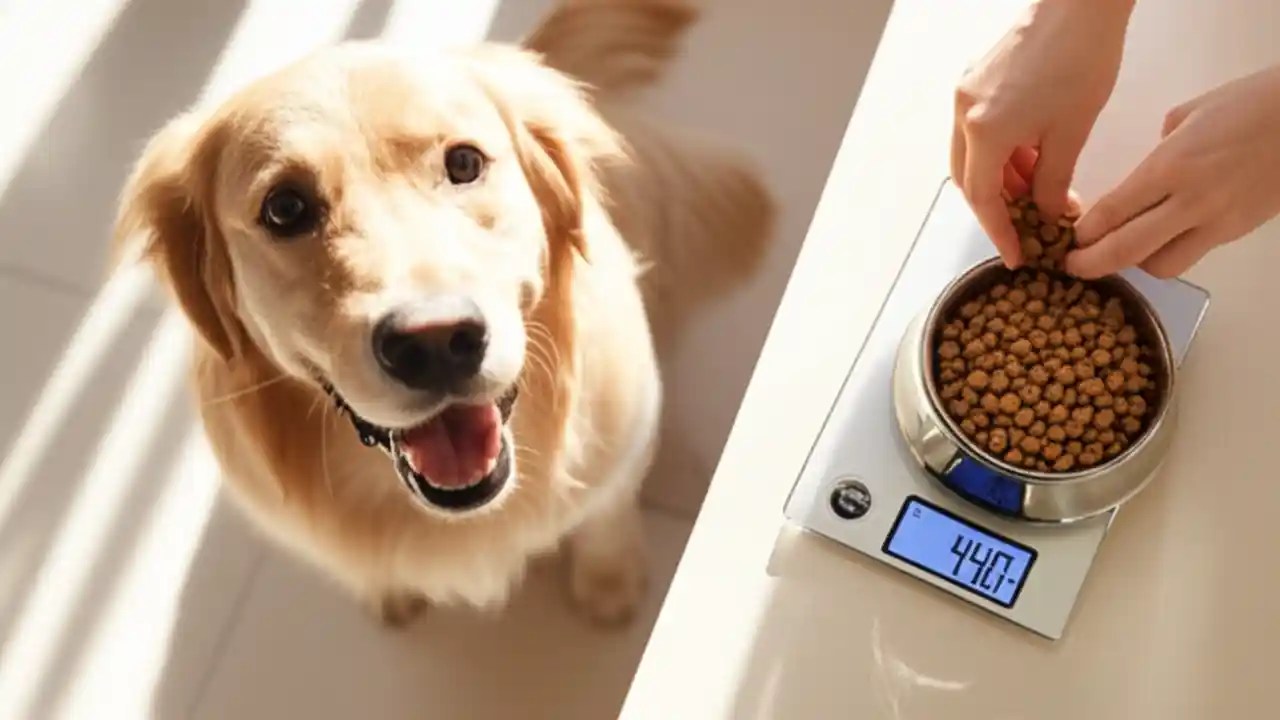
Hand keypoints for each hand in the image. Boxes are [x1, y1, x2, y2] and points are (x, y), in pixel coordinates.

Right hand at [953, 0, 1132, 266]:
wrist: (1080, 4)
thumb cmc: (1082, 58)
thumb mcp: (1072, 133)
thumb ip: (1054, 182)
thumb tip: (1048, 213)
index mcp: (984, 131)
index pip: (984, 199)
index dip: (1000, 232)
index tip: (1017, 255)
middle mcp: (964, 114)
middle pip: (969, 180)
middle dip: (998, 207)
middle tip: (1028, 226)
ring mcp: (965, 95)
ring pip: (973, 156)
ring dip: (1002, 179)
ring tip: (1042, 188)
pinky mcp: (975, 81)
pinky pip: (978, 130)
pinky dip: (1001, 152)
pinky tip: (1033, 155)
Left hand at [1068, 66, 1279, 278]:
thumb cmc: (1251, 103)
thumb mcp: (1190, 113)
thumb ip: (1160, 148)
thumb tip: (1149, 169)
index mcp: (1169, 166)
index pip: (1113, 212)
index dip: (1085, 233)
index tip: (1070, 237)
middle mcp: (1188, 200)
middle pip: (1128, 249)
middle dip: (1092, 264)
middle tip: (1074, 266)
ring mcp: (1215, 220)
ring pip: (1162, 265)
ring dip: (1135, 264)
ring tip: (1123, 252)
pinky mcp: (1236, 231)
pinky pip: (1193, 255)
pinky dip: (1169, 255)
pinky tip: (1160, 242)